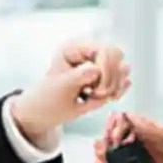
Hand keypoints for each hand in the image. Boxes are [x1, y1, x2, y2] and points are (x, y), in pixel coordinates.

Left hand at [10, 40, 130, 143]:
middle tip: (97, 95)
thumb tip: (98, 70)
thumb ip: (80, 76)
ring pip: (122, 68)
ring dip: (115, 86)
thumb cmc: (46, 99)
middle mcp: (87, 52)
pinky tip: (107, 99)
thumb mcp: (61, 87)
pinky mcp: (104, 78)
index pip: (104, 50)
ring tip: (98, 98)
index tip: (96, 91)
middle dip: (111, 78)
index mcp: (74, 48)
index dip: (105, 71)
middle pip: (117, 56)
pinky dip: (117, 91)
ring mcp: (97, 65)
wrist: (40, 114)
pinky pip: (121, 80)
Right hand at [93, 111, 162, 162]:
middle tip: (106, 148)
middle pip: (111, 142)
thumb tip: (133, 119)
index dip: (116, 125)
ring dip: (102, 161)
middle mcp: (138, 151)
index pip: (126, 124)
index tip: (115, 131)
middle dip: (105, 144)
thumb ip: (158, 134)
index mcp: (150, 135)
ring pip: (108, 161)